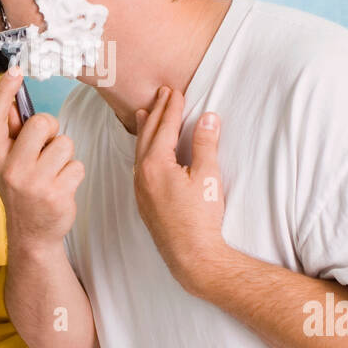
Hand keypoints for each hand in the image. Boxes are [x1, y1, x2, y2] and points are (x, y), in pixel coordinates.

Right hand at [0, 64, 84, 248]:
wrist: (32, 236)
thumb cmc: (23, 191)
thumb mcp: (7, 164)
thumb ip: (11, 135)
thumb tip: (15, 100)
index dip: (4, 91)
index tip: (15, 69)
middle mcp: (11, 169)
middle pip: (42, 122)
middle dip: (50, 130)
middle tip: (45, 150)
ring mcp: (34, 183)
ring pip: (65, 143)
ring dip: (64, 155)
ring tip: (53, 173)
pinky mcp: (57, 194)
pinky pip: (77, 164)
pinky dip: (74, 173)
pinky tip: (62, 188)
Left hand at [133, 87, 228, 294]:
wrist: (192, 256)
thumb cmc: (201, 218)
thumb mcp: (208, 176)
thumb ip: (205, 144)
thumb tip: (208, 117)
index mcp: (156, 165)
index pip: (163, 127)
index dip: (171, 108)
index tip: (175, 91)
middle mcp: (142, 175)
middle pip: (147, 134)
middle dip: (155, 112)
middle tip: (161, 93)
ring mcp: (140, 189)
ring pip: (139, 150)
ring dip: (144, 129)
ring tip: (144, 113)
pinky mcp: (144, 202)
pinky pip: (139, 166)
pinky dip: (142, 149)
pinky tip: (146, 150)